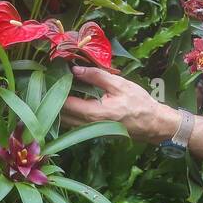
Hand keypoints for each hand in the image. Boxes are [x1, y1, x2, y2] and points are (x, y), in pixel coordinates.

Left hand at [60, 65, 180, 143]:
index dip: (55, 92)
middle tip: (47, 84)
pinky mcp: (94, 132)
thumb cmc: (139, 103)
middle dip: (52, 101)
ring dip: (59, 109)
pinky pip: (74, 125)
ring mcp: (91, 131)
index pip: (65, 104)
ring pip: (66, 122)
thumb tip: (74, 69)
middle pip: (62, 116)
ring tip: (54, 91)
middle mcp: (89, 126)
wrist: (154, 124)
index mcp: (95, 113)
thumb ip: (96, 76)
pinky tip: (67, 101)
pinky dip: (67, 114)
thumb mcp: (119, 84)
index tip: (50, 78)